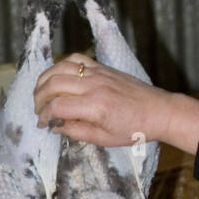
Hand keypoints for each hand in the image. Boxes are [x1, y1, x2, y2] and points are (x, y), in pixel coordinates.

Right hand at [33, 55, 198, 154]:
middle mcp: (95, 86)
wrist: (159, 111)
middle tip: (39, 110)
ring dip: (45, 79)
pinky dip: (62, 65)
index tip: (43, 124)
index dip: (44, 115)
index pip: (57, 106)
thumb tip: (55, 125)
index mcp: (95, 107)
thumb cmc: (134, 129)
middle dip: (39, 98)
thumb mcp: (103, 139)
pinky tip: (58, 77)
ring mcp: (99, 73)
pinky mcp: (103, 67)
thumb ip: (76, 131)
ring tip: (41, 93)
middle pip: (54, 84)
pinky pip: (76, 59)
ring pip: (61, 67)